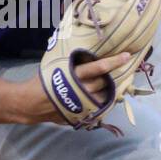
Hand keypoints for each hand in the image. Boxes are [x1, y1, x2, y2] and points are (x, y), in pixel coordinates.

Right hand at [11, 51, 131, 124]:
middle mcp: (83, 89)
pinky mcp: (83, 114)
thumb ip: (71, 60)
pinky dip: (102, 103)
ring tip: (111, 84)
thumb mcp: (55, 65)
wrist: (32, 104)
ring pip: (105, 95)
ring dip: (108, 90)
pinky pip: (99, 108)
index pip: (99, 67)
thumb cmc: (43, 81)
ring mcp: (84, 104)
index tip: (127, 56)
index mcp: (76, 75)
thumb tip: (78, 45)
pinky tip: (102, 98)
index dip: (114, 61)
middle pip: (105, 81)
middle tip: (121, 69)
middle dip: (112, 76)